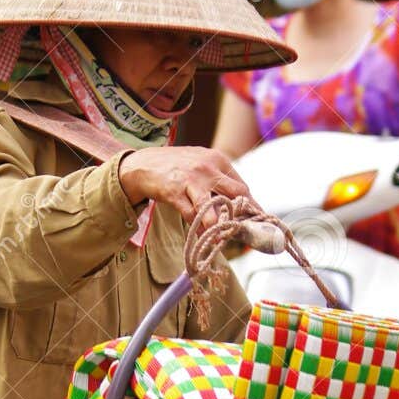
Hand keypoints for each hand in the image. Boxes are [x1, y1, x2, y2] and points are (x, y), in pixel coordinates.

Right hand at [118, 146, 257, 224]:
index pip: (241, 186)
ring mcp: (191, 180)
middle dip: (242, 215)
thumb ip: (219, 179)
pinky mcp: (175, 192)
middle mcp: (208, 168)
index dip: (250, 206)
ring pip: (212, 206)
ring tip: (223, 238)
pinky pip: (191, 215)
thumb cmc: (176, 167)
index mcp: (218, 160)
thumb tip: (239, 204)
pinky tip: (202, 237)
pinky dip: (198, 228)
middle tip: (245, 231)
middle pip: (235, 193)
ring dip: (220, 225)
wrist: (142, 164)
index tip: (257, 221)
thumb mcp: (201, 163)